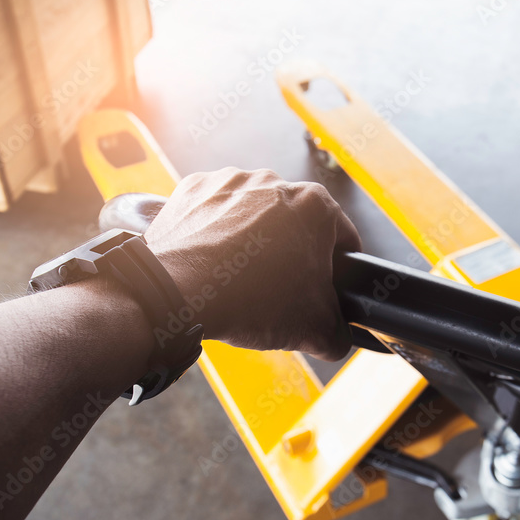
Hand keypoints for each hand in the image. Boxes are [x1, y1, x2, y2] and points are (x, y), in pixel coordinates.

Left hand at [143, 168, 360, 360]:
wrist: (176, 292)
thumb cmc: (250, 301)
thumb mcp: (313, 329)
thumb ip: (338, 333)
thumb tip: (337, 338)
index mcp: (316, 205)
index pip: (343, 240)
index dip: (339, 272)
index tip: (323, 292)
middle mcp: (275, 181)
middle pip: (296, 225)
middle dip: (291, 256)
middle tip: (278, 293)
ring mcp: (231, 181)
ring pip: (254, 217)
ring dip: (253, 243)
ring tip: (239, 281)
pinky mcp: (193, 190)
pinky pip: (215, 214)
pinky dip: (216, 234)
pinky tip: (211, 265)